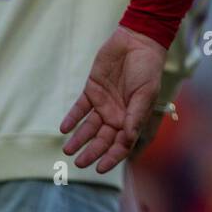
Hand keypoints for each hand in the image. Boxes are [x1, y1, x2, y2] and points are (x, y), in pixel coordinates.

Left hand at [61, 26, 167, 172]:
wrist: (138, 42)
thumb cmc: (147, 68)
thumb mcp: (145, 94)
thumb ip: (135, 116)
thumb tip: (127, 139)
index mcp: (132, 118)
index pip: (121, 143)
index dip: (112, 157)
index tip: (100, 169)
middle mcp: (117, 114)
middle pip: (102, 138)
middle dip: (92, 152)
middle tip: (79, 162)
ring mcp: (104, 102)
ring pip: (88, 127)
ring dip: (78, 139)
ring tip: (68, 150)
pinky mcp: (92, 89)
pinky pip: (79, 108)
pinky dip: (72, 118)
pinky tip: (64, 128)